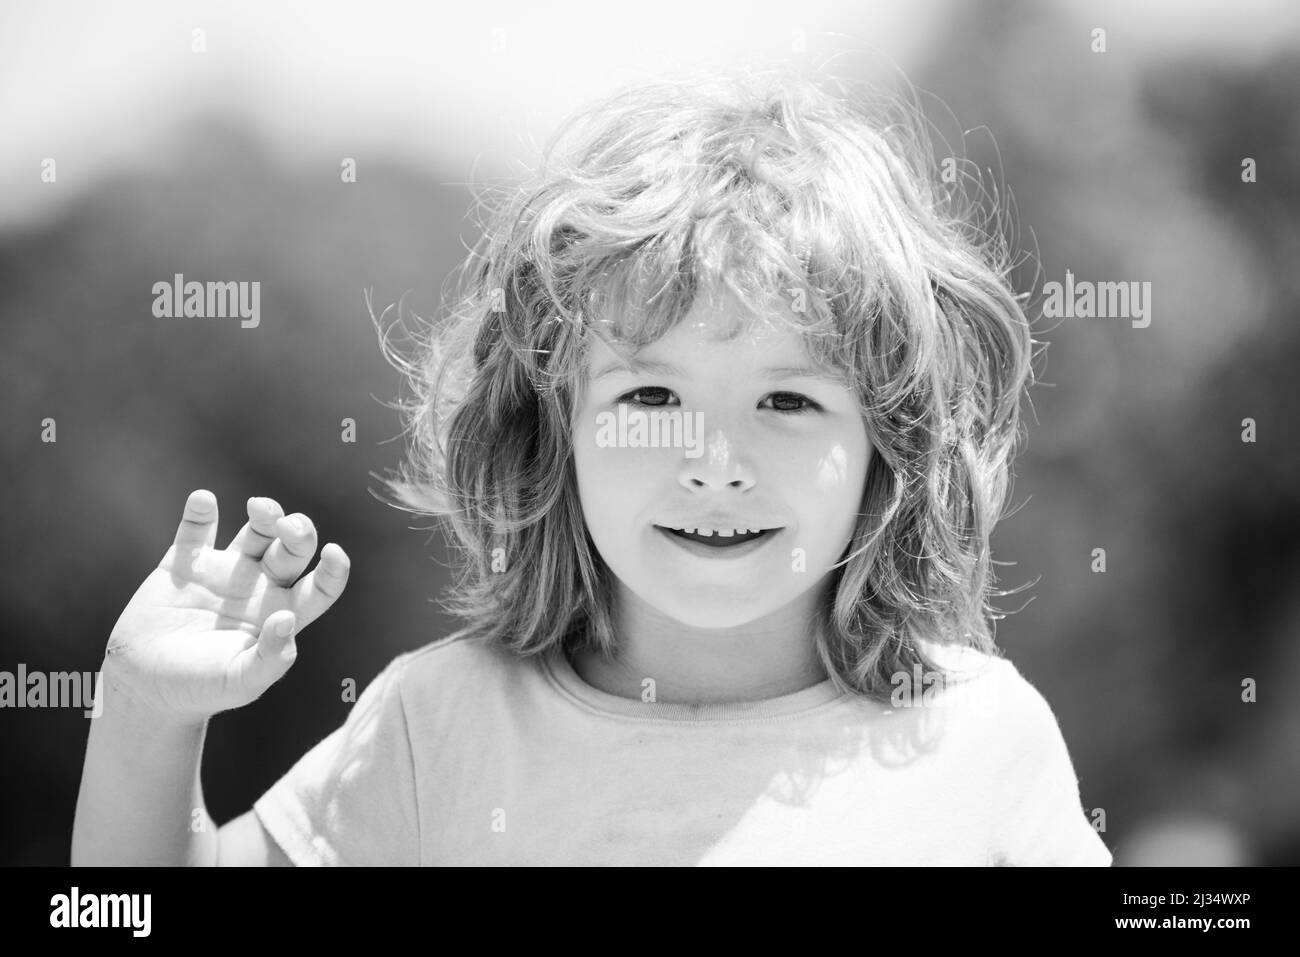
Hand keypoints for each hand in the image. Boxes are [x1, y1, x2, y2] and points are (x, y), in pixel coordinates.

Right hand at [100, 489, 350, 719]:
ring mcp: (224, 572)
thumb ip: (270, 657)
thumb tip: (286, 620)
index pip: (321, 586)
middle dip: (298, 531)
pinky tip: (203, 500)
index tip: (334, 553)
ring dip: (265, 514)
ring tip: (260, 508)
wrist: (145, 686)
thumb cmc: (201, 689)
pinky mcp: (185, 564)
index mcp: (282, 614)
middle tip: (289, 526)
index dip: (334, 570)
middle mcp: (260, 587)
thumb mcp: (241, 682)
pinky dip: (200, 511)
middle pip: (292, 549)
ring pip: (256, 531)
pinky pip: (196, 530)